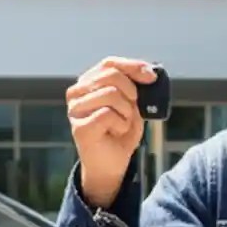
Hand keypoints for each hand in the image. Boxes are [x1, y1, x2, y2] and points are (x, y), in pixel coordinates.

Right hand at [66, 56, 157, 208]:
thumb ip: (136, 85)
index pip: (109, 63)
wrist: (112, 163)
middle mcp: (77, 92)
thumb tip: (149, 72)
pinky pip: (107, 114)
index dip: (132, 66)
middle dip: (131, 93)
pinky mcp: (79, 126)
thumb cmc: (120, 130)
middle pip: (111, 75)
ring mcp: (75, 109)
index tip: (151, 77)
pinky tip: (115, 132)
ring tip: (121, 124)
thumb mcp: (132, 103)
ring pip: (110, 94)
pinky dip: (121, 124)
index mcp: (89, 81)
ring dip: (126, 112)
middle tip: (132, 110)